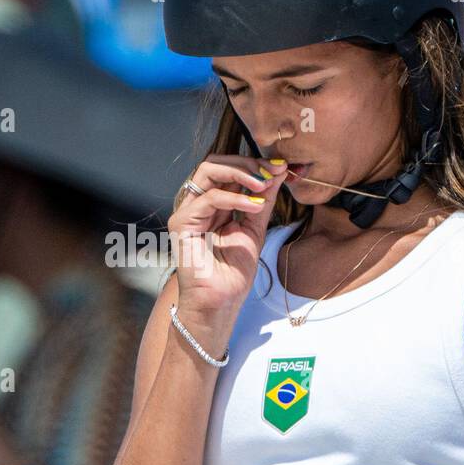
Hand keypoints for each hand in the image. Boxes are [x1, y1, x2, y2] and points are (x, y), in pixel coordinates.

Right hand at [167, 155, 287, 336]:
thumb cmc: (233, 272)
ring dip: (241, 173)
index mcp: (213, 204)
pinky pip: (209, 198)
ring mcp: (187, 211)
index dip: (254, 164)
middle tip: (272, 171)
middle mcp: (197, 203)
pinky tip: (255, 205)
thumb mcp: (255, 228)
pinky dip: (235, 198)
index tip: (281, 167)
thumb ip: (263, 200)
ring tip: (264, 184)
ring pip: (209, 171)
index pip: (229, 170)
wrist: (220, 302)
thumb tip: (278, 171)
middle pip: (216, 163)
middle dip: (248, 163)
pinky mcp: (181, 223)